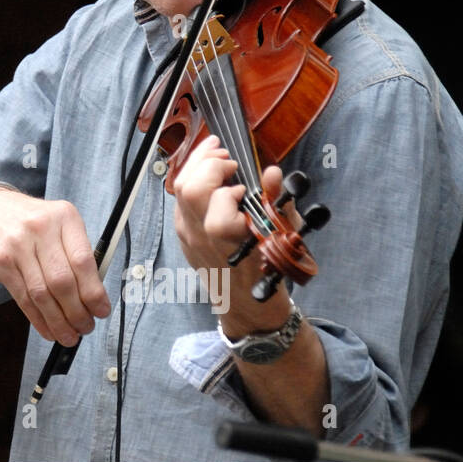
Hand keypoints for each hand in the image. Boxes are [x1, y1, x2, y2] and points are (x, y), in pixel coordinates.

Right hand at [0, 188, 110, 345]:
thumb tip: (94, 295)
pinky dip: (38, 319)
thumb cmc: (28, 221)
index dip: (94, 293)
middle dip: (78, 313)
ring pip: (43, 294)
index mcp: (64, 216)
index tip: (101, 311)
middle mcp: (41, 228)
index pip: (83, 262)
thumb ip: (74, 251)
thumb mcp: (56, 223)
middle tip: (86, 327)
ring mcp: (18, 245)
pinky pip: (23, 298)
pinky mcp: (1, 263)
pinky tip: (49, 329)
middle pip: (63, 282)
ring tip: (70, 335)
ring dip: (59, 322)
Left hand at [172, 134, 299, 329]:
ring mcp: (187, 235)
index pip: (217, 202)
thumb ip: (277, 204)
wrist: (247, 307)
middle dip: (206, 162)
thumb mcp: (284, 239)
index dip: (230, 184)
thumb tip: (273, 173)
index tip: (244, 180)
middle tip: (225, 154)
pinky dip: (191, 180)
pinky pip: (179, 200)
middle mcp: (202, 236)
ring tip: (215, 155)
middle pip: (188, 189)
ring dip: (196, 166)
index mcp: (229, 239)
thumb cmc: (268, 274)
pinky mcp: (182, 234)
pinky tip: (207, 174)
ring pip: (179, 191)